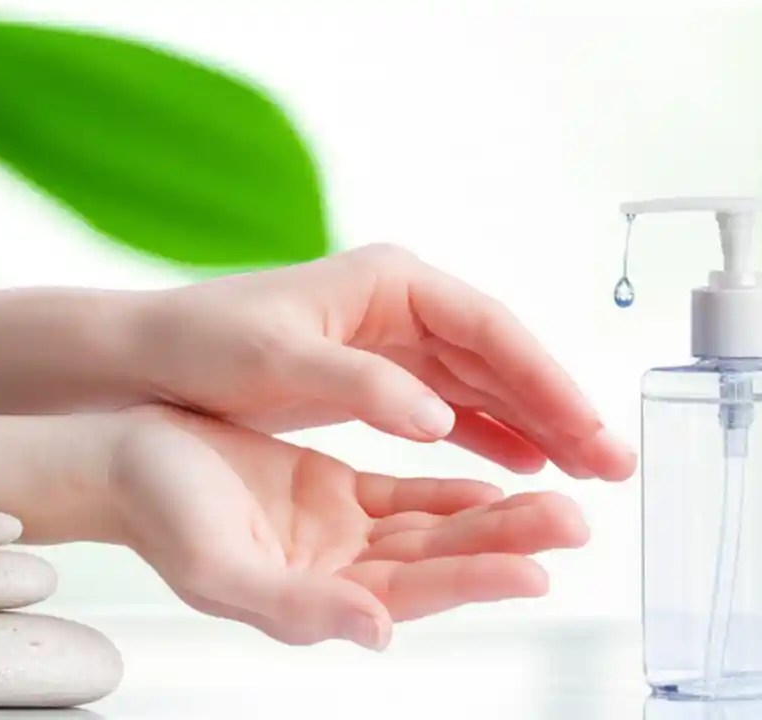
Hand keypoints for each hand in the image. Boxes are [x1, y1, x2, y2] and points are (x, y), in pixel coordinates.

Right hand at [108, 406, 589, 648]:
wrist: (124, 459)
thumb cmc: (159, 512)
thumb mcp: (220, 570)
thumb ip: (297, 610)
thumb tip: (375, 633)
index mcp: (320, 595)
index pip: (418, 589)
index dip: (477, 579)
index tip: (537, 571)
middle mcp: (342, 571)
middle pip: (442, 558)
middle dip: (508, 542)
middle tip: (571, 522)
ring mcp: (342, 535)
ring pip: (435, 527)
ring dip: (494, 516)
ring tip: (554, 502)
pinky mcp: (336, 497)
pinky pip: (408, 498)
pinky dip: (451, 493)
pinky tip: (493, 482)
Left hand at [135, 244, 634, 480]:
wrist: (148, 359)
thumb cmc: (204, 345)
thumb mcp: (275, 362)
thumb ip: (360, 386)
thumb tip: (438, 417)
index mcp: (391, 283)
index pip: (491, 330)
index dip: (546, 380)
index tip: (589, 429)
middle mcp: (405, 305)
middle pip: (503, 357)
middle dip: (559, 409)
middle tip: (613, 462)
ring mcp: (397, 339)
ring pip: (486, 383)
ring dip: (536, 426)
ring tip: (586, 471)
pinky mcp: (383, 374)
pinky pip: (455, 403)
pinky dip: (491, 433)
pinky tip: (523, 464)